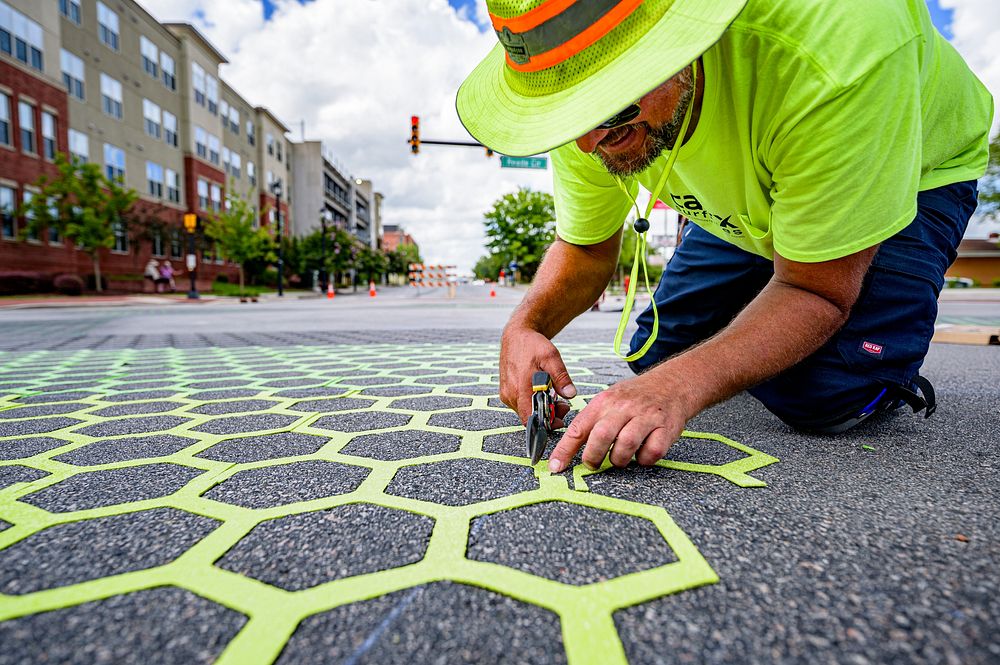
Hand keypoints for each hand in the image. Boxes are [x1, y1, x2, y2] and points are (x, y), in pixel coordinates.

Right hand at [499, 326, 575, 425]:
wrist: (516, 336)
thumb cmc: (532, 345)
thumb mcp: (551, 357)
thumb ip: (561, 377)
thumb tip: (570, 394)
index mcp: (520, 388)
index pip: (530, 418)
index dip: (546, 424)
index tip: (560, 420)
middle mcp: (510, 394)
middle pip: (529, 417)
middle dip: (548, 415)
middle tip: (563, 406)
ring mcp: (506, 394)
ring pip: (525, 412)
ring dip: (541, 409)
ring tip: (554, 397)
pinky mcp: (506, 392)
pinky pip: (521, 405)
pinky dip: (533, 403)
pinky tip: (542, 393)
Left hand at [547, 370, 697, 472]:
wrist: (672, 384)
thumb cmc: (635, 398)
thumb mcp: (609, 400)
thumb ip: (591, 421)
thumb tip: (566, 449)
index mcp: (604, 401)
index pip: (578, 428)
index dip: (565, 450)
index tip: (556, 467)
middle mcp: (624, 407)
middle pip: (601, 437)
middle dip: (593, 458)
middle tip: (593, 464)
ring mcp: (646, 417)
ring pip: (625, 447)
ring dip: (619, 460)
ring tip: (619, 458)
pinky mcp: (666, 428)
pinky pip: (652, 453)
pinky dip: (644, 459)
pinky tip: (642, 454)